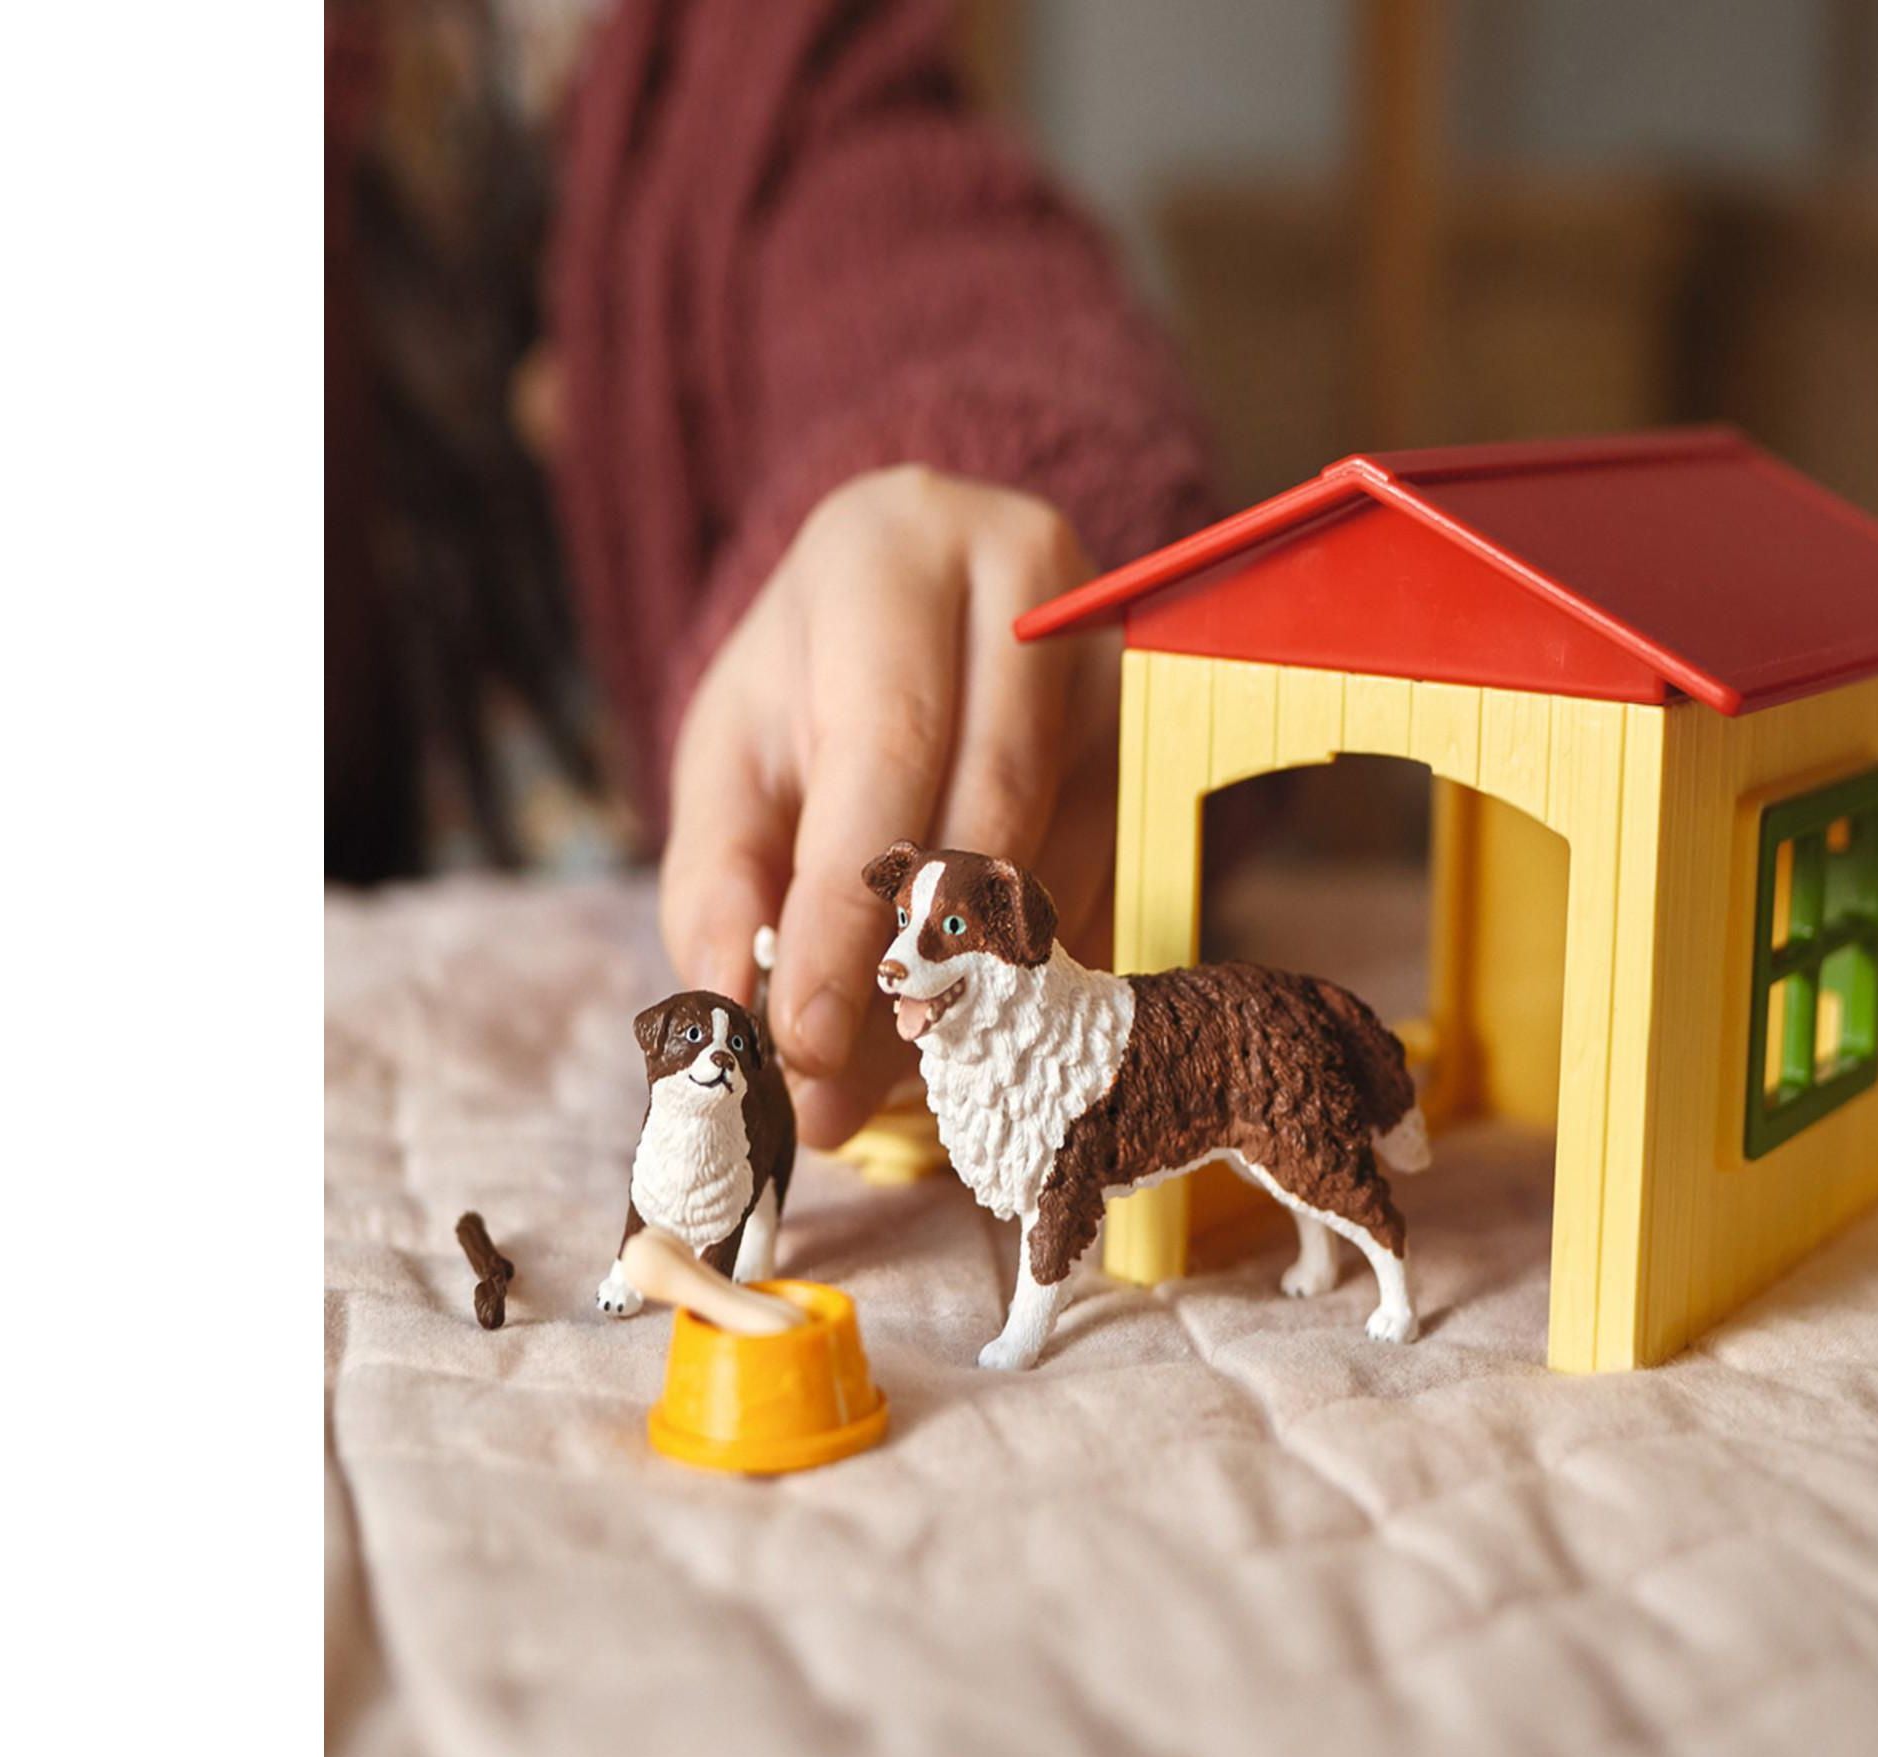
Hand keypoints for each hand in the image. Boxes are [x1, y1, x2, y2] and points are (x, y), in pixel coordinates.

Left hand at [658, 467, 1120, 1146]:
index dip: (844, 912)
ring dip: (966, 989)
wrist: (915, 604)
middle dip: (909, 969)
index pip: (886, 753)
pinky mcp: (1161, 741)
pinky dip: (1024, 972)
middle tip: (842, 1081)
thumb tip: (740, 1019)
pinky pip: (1104, 888)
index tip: (804, 1038)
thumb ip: (715, 883)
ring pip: (1058, 862)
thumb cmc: (810, 685)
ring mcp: (1114, 662)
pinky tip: (957, 1009)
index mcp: (895, 554)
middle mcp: (1029, 585)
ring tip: (877, 1066)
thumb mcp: (728, 757)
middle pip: (991, 809)